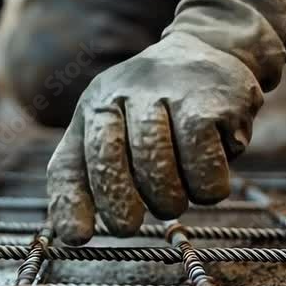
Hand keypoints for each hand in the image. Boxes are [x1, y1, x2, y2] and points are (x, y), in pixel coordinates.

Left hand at [47, 32, 262, 241]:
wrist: (214, 48)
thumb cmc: (157, 107)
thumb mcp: (114, 127)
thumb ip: (89, 172)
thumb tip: (72, 234)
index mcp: (96, 105)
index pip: (71, 160)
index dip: (70, 202)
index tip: (78, 238)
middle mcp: (125, 92)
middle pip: (110, 162)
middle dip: (119, 205)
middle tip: (128, 225)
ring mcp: (168, 93)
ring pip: (158, 170)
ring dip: (170, 199)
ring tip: (178, 195)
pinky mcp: (212, 102)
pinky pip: (203, 168)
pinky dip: (207, 186)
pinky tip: (211, 172)